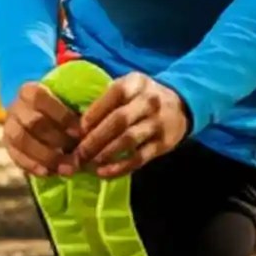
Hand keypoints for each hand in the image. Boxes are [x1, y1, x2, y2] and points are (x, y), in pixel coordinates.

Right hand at [3, 82, 81, 176]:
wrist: (41, 115)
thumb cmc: (64, 106)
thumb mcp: (71, 100)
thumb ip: (82, 107)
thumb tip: (101, 118)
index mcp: (30, 90)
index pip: (40, 98)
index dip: (61, 116)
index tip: (81, 132)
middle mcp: (16, 107)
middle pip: (33, 122)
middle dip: (57, 140)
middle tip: (78, 155)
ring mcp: (9, 127)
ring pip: (22, 141)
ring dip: (46, 156)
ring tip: (68, 169)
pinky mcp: (8, 146)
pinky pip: (16, 157)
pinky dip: (33, 166)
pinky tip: (50, 173)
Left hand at [72, 72, 187, 177]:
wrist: (182, 105)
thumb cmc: (142, 98)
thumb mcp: (128, 89)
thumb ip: (104, 103)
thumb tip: (73, 130)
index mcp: (136, 83)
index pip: (113, 96)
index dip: (92, 114)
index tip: (74, 132)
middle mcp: (150, 101)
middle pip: (119, 120)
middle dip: (94, 139)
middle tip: (77, 154)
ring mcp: (159, 122)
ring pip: (129, 140)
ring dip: (105, 154)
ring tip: (88, 164)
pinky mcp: (164, 143)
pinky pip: (140, 157)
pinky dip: (120, 167)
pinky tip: (105, 173)